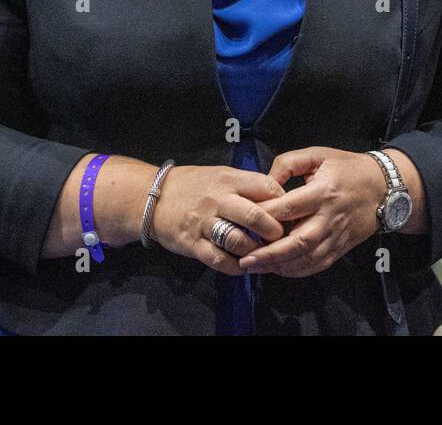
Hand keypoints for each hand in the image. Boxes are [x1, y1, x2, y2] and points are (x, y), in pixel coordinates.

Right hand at [150, 164, 286, 276]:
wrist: (151, 196)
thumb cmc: (192, 185)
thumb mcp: (220, 175)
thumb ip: (246, 185)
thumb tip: (279, 198)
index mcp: (228, 179)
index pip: (266, 187)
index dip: (283, 202)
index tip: (290, 214)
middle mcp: (218, 199)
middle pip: (256, 216)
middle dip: (275, 231)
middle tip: (281, 238)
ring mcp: (204, 223)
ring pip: (239, 241)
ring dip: (256, 251)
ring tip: (263, 253)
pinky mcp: (193, 243)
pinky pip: (219, 260)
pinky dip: (236, 267)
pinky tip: (243, 266)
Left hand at [237, 147, 388, 277]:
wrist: (383, 187)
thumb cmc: (347, 168)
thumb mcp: (318, 154)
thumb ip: (288, 163)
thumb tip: (266, 181)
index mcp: (323, 191)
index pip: (289, 208)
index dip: (265, 216)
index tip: (245, 220)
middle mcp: (330, 217)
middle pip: (298, 241)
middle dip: (270, 253)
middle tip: (246, 259)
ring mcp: (337, 235)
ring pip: (307, 258)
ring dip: (280, 265)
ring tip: (256, 267)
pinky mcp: (341, 247)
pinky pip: (318, 264)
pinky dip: (298, 271)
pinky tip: (279, 269)